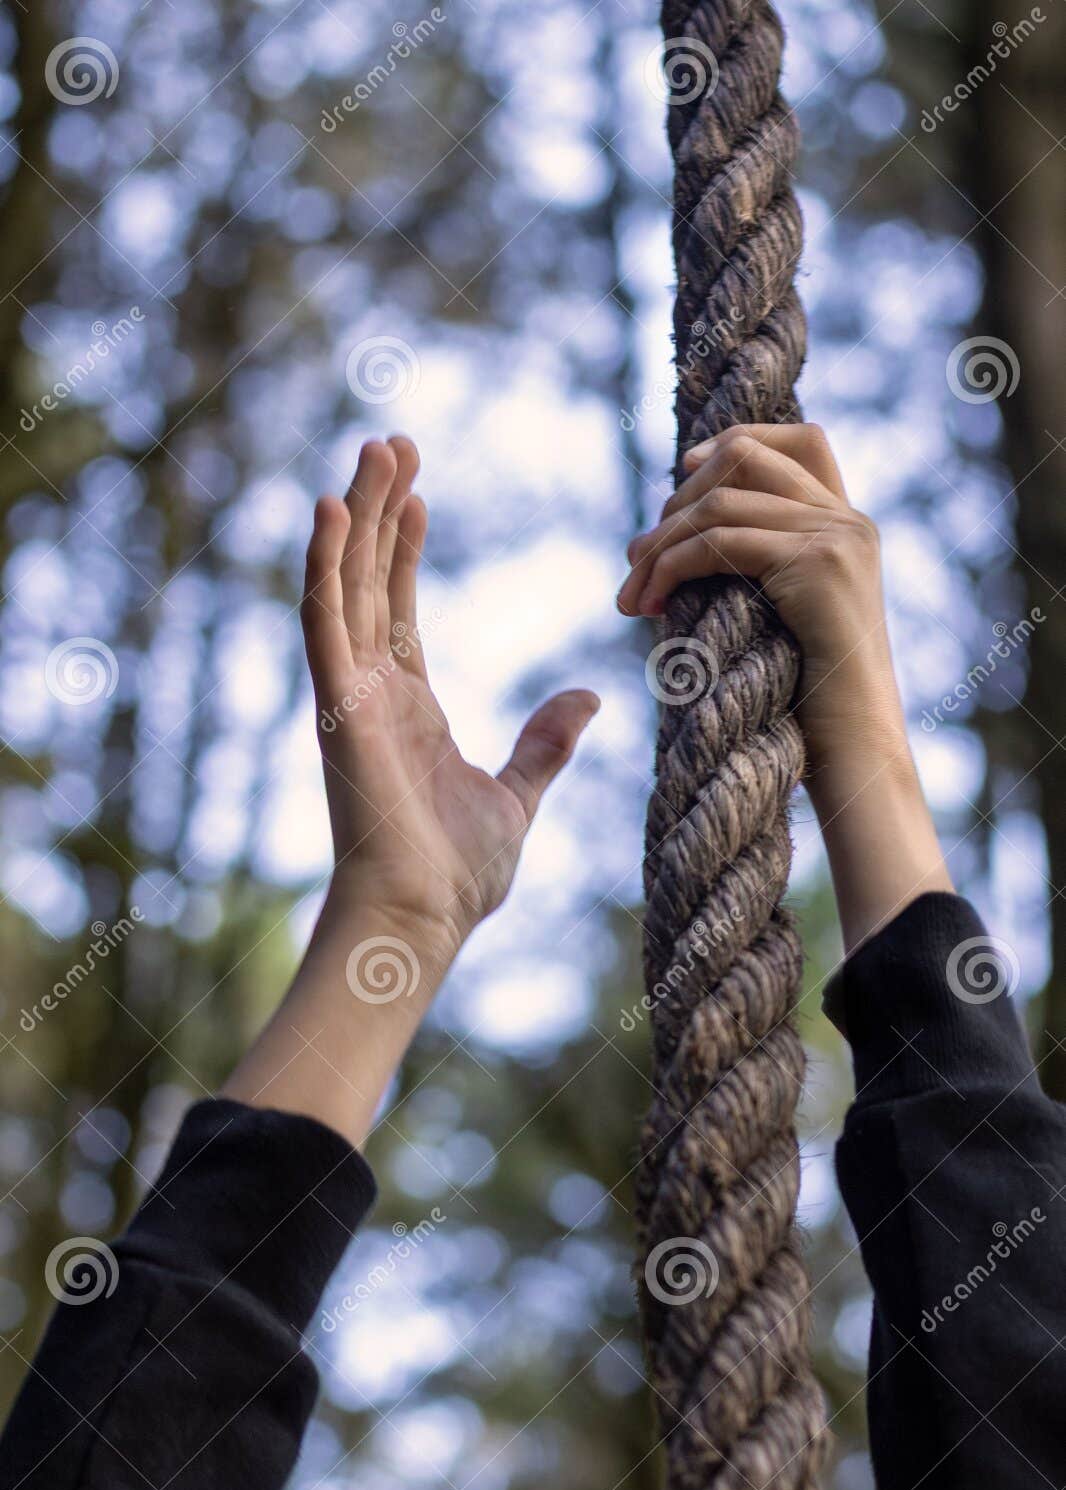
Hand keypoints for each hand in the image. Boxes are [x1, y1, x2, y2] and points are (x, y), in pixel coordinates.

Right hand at [303, 437, 598, 955]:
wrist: (424, 917)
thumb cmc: (458, 873)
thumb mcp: (517, 795)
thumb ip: (544, 744)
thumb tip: (586, 699)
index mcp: (407, 707)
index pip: (399, 607)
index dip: (405, 547)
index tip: (420, 493)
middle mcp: (370, 691)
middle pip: (370, 578)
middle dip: (382, 508)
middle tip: (393, 442)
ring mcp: (350, 695)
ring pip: (347, 583)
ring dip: (358, 514)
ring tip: (376, 448)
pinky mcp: (339, 707)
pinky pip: (326, 622)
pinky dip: (326, 565)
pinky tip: (334, 508)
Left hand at [618, 423, 951, 954]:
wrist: (857, 755)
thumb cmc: (813, 708)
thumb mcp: (789, 622)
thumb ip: (762, 572)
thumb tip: (685, 539)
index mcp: (850, 527)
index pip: (801, 439)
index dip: (733, 442)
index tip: (680, 474)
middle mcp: (849, 521)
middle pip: (746, 455)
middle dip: (676, 499)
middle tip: (635, 559)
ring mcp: (837, 539)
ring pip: (719, 501)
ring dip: (659, 544)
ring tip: (630, 593)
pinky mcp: (816, 566)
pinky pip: (720, 541)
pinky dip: (672, 565)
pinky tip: (650, 602)